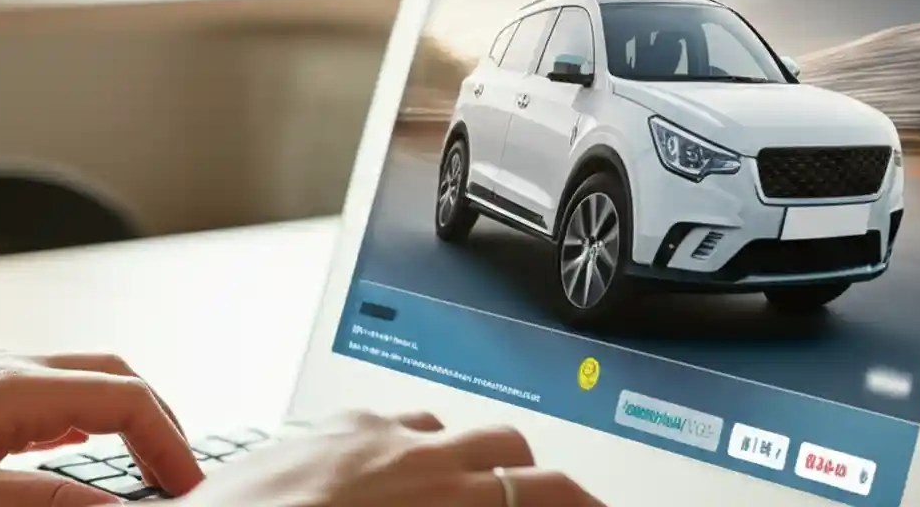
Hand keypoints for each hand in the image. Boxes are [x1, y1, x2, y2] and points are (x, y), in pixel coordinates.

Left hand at [0, 351, 201, 506]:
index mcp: (16, 388)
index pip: (126, 399)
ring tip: (144, 463)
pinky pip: (51, 389)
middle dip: (160, 420)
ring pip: (86, 377)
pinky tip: (78, 445)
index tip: (191, 488)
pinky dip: (87, 415)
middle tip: (180, 475)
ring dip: (126, 414)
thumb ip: (45, 505)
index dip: (170, 443)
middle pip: (117, 375)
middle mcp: (9, 367)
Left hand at [174, 411, 604, 506]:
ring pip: (448, 425)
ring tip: (448, 486)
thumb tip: (487, 500)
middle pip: (509, 446)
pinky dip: (403, 443)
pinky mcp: (329, 425)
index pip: (548, 490)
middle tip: (522, 501)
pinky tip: (383, 472)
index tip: (590, 506)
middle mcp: (416, 456)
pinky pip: (390, 421)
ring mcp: (371, 433)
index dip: (581, 500)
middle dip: (525, 476)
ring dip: (461, 453)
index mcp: (445, 497)